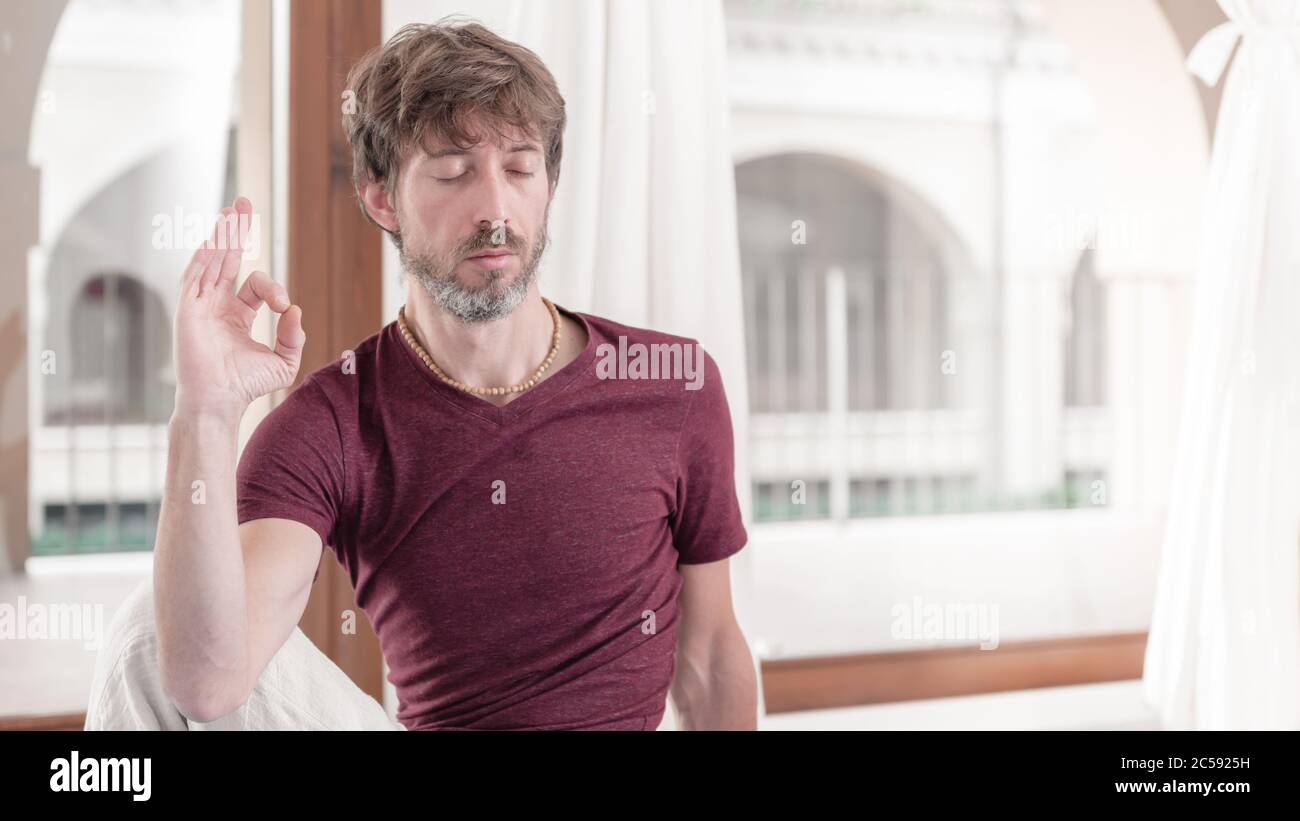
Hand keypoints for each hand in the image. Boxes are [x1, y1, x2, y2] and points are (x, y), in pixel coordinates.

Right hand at [173, 196, 304, 418]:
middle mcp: (215, 305)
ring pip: (210, 259)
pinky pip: (197, 273)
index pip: (254, 285)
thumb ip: (294, 337)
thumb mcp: (283, 362)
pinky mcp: (188, 308)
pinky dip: (207, 253)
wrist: (220, 400)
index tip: (284, 307)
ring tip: (233, 208)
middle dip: (236, 231)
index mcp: (235, 314)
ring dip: (222, 234)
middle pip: (225, 258)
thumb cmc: (247, 385)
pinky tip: (218, 234)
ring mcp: (199, 304)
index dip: (273, 289)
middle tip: (244, 203)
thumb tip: (295, 310)